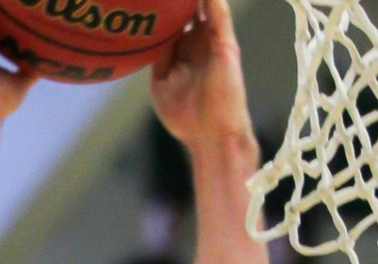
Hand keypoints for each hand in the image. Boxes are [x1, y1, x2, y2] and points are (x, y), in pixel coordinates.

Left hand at [150, 0, 254, 149]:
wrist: (212, 136)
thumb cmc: (187, 119)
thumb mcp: (161, 86)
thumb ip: (159, 59)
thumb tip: (152, 36)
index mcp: (184, 55)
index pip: (172, 24)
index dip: (163, 12)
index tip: (151, 3)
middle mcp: (199, 45)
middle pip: (188, 11)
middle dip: (179, 2)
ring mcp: (213, 44)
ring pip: (205, 8)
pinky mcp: (226, 45)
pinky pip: (219, 14)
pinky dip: (212, 1)